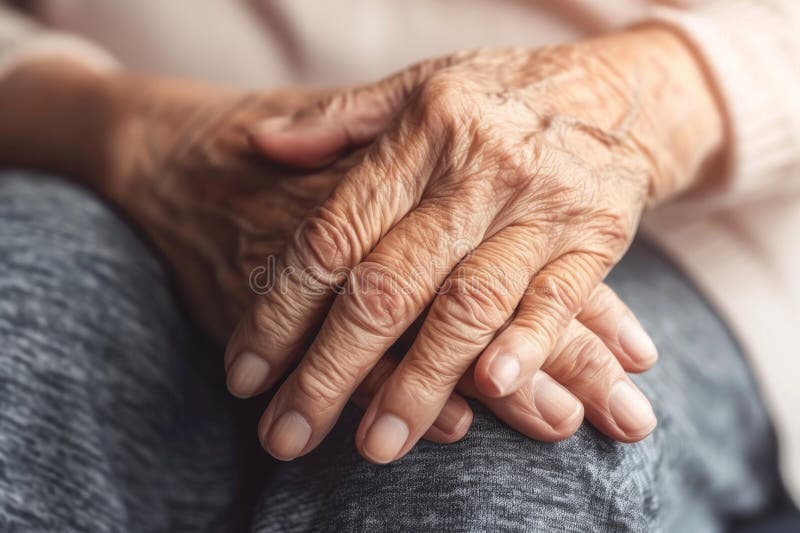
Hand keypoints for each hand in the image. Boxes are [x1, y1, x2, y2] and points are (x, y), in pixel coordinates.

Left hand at [226, 27, 720, 460]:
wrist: (616, 90)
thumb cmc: (499, 94)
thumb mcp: (416, 86)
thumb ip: (339, 121)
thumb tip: (260, 143)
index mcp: (420, 135)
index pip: (335, 234)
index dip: (282, 308)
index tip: (245, 373)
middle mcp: (475, 172)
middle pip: (389, 284)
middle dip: (333, 368)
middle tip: (291, 434)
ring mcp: (538, 208)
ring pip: (468, 303)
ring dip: (422, 380)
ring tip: (378, 444)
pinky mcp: (595, 237)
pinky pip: (557, 298)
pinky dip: (526, 344)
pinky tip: (492, 391)